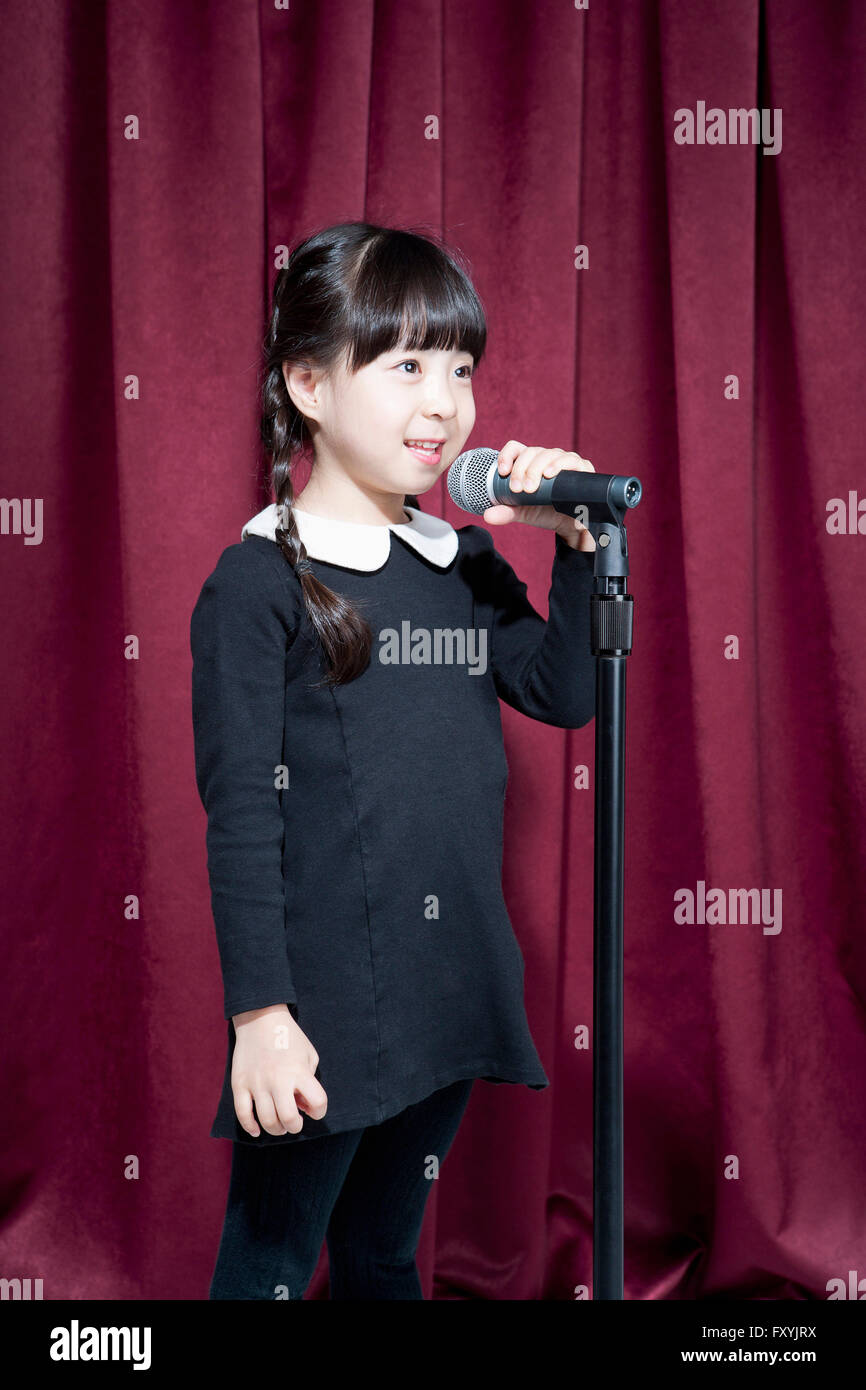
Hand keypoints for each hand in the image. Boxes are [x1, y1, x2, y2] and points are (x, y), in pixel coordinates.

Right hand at [231, 1004, 327, 1136]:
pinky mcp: (239, 1083)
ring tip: (279, 1125)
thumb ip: (310, 1080)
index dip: (319, 1111)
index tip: (314, 1109)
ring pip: (266, 1120)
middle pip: (288, 1118)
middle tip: (294, 1122)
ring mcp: (257, 1082)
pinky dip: (250, 1126)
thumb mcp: (309, 1054)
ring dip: (276, 1129)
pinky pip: (242, 1113)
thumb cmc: (289, 1037)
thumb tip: (303, 1108)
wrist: (260, 1017)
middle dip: (294, 1126)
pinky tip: (257, 1130)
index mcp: (299, 1071)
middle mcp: (278, 1079)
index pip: (317, 1102)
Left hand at [483, 441, 596, 551]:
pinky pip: (570, 460)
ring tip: (531, 487)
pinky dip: (558, 465)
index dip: (507, 456)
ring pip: (548, 454)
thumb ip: (505, 512)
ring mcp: (564, 460)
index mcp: (529, 462)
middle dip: (521, 469)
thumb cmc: (543, 511)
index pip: (515, 448)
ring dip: (537, 469)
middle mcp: (545, 457)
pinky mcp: (581, 467)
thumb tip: (487, 516)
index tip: (503, 472)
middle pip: (530, 452)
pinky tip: (550, 475)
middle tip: (518, 489)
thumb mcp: (522, 512)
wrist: (568, 525)